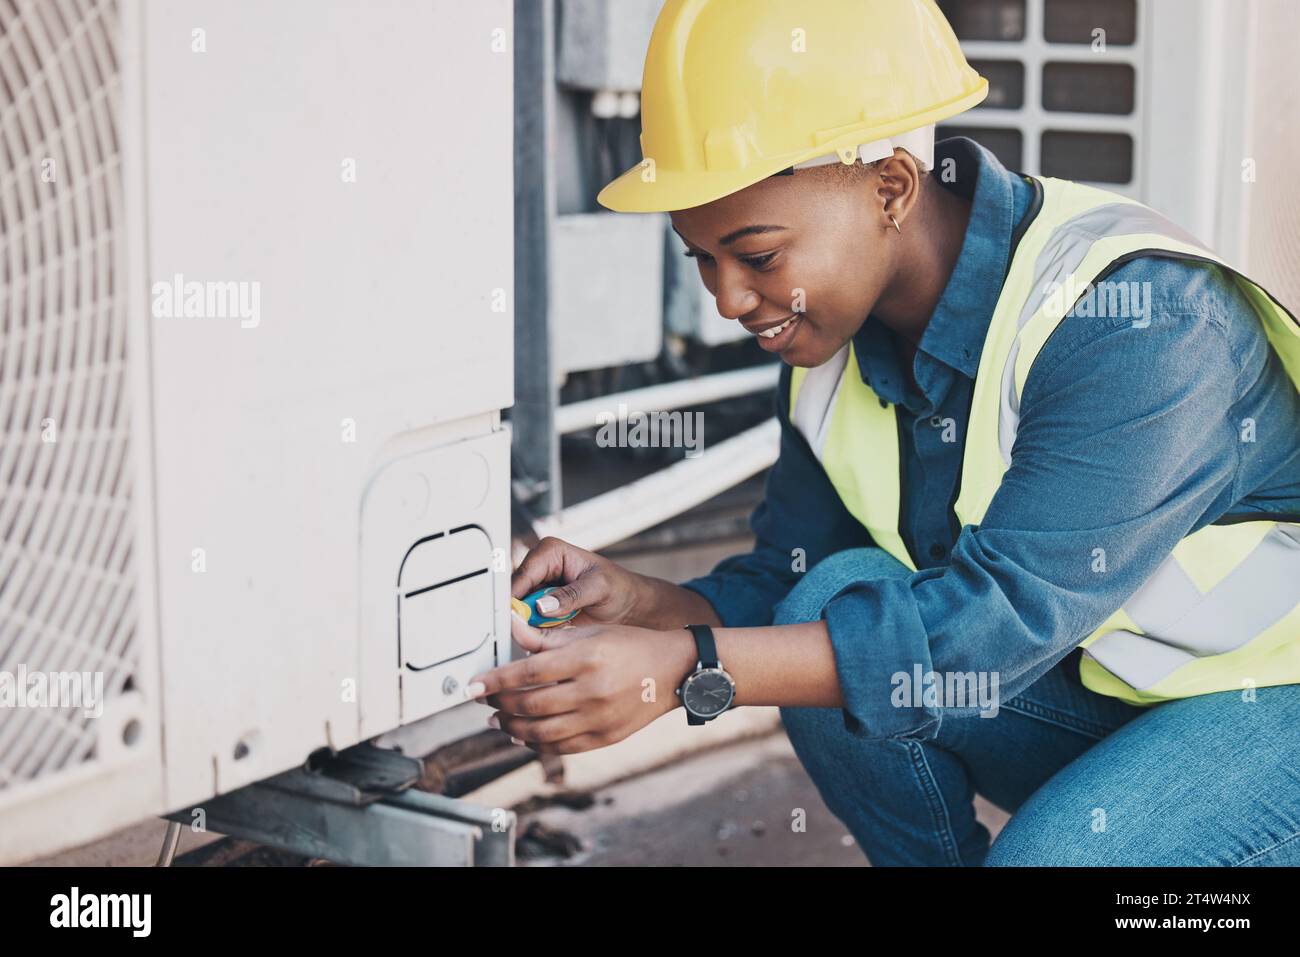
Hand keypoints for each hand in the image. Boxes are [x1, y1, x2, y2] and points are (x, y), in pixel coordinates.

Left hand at [466, 610, 696, 753]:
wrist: (674, 671)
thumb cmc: (630, 646)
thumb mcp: (590, 632)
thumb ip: (547, 636)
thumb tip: (510, 626)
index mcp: (585, 658)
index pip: (527, 673)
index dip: (494, 681)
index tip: (472, 686)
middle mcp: (591, 691)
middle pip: (529, 704)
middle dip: (499, 704)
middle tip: (485, 700)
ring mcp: (598, 718)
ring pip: (540, 732)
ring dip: (512, 727)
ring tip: (498, 718)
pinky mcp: (604, 738)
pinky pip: (560, 747)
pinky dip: (535, 743)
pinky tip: (523, 733)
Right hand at [512, 536, 648, 626]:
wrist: (630, 606)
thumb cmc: (620, 588)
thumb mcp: (599, 588)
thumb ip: (571, 596)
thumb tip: (543, 605)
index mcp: (551, 552)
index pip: (523, 574)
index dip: (516, 597)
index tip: (514, 617)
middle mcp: (541, 568)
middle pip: (515, 593)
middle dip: (521, 613)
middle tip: (532, 631)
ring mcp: (539, 589)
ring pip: (519, 610)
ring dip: (529, 624)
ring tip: (550, 632)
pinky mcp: (542, 608)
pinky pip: (528, 622)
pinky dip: (535, 631)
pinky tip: (550, 636)